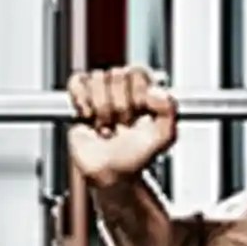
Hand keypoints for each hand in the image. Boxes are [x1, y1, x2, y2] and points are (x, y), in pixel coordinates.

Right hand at [67, 66, 176, 187]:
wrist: (110, 173)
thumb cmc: (136, 158)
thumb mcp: (164, 137)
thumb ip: (169, 110)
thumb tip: (155, 90)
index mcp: (147, 92)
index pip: (138, 72)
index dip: (137, 96)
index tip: (139, 116)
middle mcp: (125, 88)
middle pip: (116, 74)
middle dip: (119, 106)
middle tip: (123, 125)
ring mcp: (102, 91)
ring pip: (96, 79)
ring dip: (102, 108)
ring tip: (108, 125)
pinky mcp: (81, 97)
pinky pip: (77, 81)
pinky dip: (81, 101)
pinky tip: (90, 117)